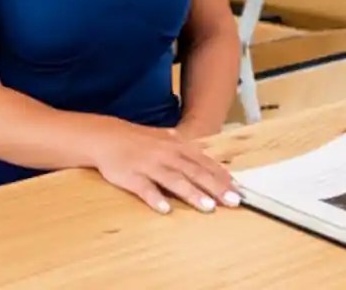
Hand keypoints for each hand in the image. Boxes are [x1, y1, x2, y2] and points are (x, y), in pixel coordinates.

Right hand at [90, 119, 240, 214]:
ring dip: (192, 194)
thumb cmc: (140, 141)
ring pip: (174, 180)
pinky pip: (144, 188)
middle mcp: (168, 154)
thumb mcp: (167, 140)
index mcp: (179, 147)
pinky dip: (155, 198)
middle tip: (233, 201)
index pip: (206, 163)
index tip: (239, 190)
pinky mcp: (131, 176)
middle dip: (216, 187)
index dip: (223, 177)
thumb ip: (188, 151)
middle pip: (195, 172)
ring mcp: (149, 165)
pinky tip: (165, 209)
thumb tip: (210, 159)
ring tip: (208, 207)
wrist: (106, 136)